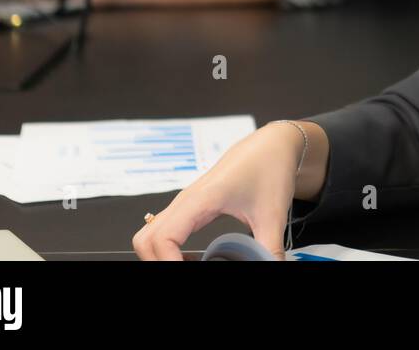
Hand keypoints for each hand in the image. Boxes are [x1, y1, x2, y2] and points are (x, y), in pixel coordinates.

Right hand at [132, 123, 306, 260]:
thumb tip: (272, 266)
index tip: (189, 273)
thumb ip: (268, 248)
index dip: (168, 263)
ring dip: (160, 256)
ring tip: (187, 267)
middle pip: (145, 239)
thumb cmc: (270, 167)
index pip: (163, 238)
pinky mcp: (191, 205)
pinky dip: (168, 249)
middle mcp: (187, 201)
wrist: (273, 144)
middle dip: (156, 261)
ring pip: (151, 234)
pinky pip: (165, 230)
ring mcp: (186, 202)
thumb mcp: (273, 214)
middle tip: (182, 274)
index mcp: (201, 199)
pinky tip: (191, 260)